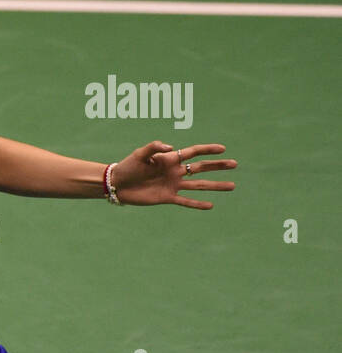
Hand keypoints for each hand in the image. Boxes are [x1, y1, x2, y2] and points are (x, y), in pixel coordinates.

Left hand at [111, 141, 236, 208]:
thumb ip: (153, 148)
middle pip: (201, 168)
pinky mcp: (167, 197)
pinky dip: (197, 204)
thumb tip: (170, 148)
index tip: (223, 148)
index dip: (208, 150)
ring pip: (199, 185)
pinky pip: (185, 201)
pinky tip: (211, 205)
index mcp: (170, 159)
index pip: (193, 153)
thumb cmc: (128, 166)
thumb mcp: (139, 154)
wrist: (117, 184)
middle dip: (218, 166)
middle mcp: (175, 171)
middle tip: (235, 164)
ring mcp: (173, 185)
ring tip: (232, 186)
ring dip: (215, 186)